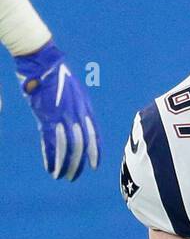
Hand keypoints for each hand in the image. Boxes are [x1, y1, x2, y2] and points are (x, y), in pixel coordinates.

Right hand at [15, 39, 100, 179]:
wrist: (44, 61)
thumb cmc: (56, 74)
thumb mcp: (72, 91)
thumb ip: (75, 107)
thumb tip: (73, 121)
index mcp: (85, 107)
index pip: (94, 134)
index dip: (95, 151)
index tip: (96, 166)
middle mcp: (77, 113)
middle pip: (82, 144)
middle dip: (79, 163)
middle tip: (74, 177)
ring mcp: (63, 115)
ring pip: (68, 146)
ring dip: (65, 164)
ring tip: (62, 176)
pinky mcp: (47, 116)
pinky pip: (52, 142)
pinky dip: (52, 157)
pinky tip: (51, 168)